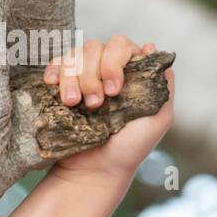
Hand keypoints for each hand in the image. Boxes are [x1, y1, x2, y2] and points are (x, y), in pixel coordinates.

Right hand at [44, 36, 174, 178]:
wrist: (96, 170)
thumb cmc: (130, 148)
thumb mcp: (158, 119)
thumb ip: (163, 85)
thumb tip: (154, 48)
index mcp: (132, 74)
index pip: (122, 46)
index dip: (115, 62)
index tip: (115, 91)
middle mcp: (108, 71)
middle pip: (95, 47)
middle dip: (93, 74)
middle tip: (95, 104)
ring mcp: (84, 76)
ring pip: (74, 54)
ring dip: (73, 78)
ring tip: (73, 104)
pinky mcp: (62, 85)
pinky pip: (55, 64)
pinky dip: (53, 70)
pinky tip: (52, 84)